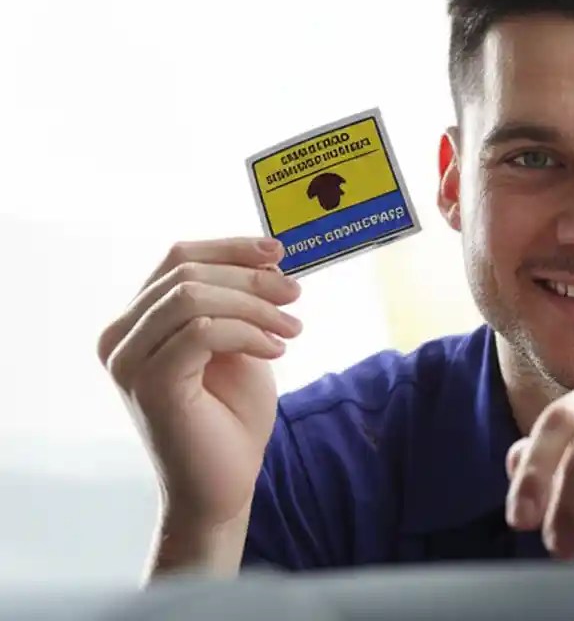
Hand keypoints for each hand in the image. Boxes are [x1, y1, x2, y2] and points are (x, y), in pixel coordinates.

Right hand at [97, 237, 302, 530]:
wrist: (222, 484)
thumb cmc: (230, 416)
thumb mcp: (239, 342)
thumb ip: (239, 301)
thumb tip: (267, 257)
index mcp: (137, 320)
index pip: (178, 257)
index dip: (231, 247)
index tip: (279, 251)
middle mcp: (120, 336)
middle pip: (186, 271)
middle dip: (251, 276)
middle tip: (295, 294)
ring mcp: (128, 360)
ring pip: (193, 296)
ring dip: (254, 305)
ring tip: (291, 330)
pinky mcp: (148, 384)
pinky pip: (201, 331)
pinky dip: (247, 333)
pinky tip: (275, 352)